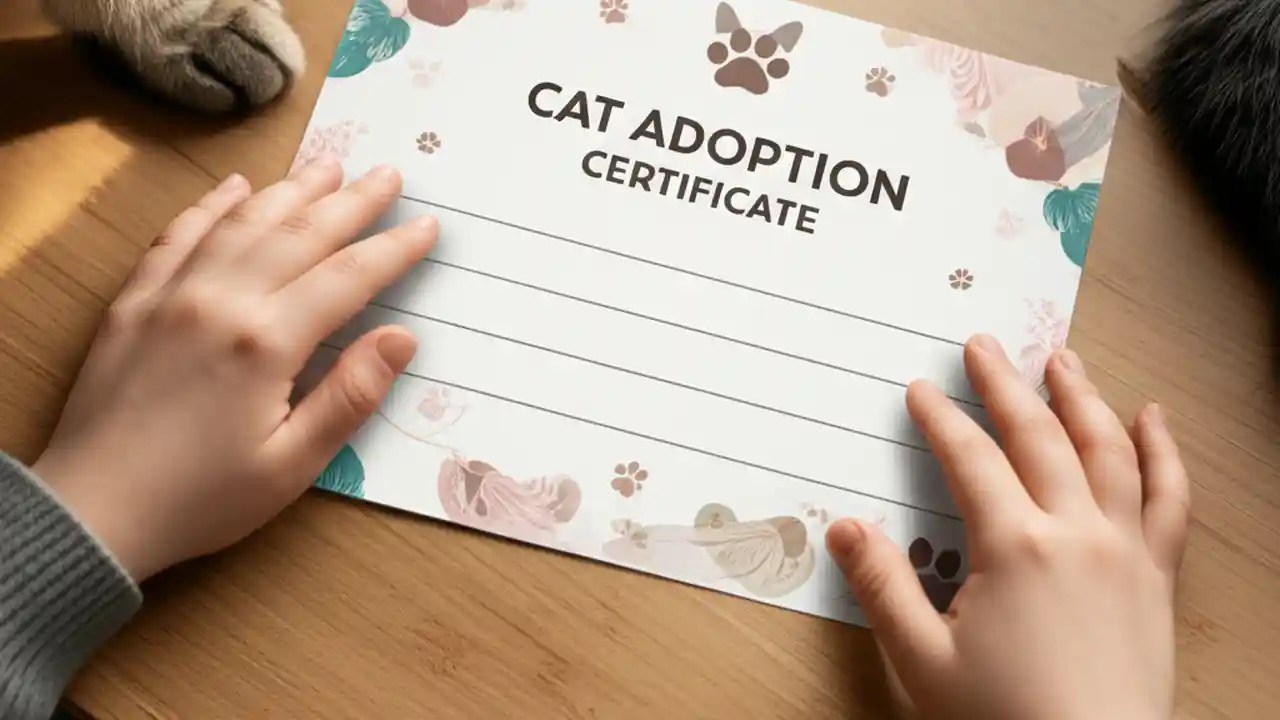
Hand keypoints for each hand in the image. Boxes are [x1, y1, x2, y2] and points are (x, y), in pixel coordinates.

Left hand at [33, 160, 435, 581]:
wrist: (92, 511)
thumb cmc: (200, 499)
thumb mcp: (292, 466)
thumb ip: (350, 397)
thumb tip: (403, 338)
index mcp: (266, 342)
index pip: (348, 277)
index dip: (393, 248)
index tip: (428, 225)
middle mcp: (220, 300)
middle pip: (300, 234)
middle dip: (352, 202)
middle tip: (388, 175)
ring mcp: (171, 294)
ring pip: (243, 222)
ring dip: (290, 189)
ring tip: (328, 166)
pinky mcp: (135, 301)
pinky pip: (179, 235)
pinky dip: (212, 205)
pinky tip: (235, 188)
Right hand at [827, 335, 1188, 719]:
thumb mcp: (922, 660)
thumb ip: (882, 587)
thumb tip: (843, 527)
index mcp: (1015, 547)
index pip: (971, 460)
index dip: (941, 420)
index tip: (920, 391)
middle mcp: (1076, 533)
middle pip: (1039, 436)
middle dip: (1005, 385)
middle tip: (982, 346)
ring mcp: (1125, 550)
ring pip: (1107, 450)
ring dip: (1081, 397)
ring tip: (1060, 359)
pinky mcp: (1156, 575)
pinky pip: (1168, 497)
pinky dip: (1162, 452)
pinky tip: (1151, 417)